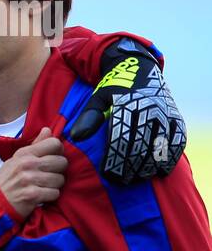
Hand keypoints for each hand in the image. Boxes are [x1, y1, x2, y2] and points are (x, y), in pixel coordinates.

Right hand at [0, 127, 67, 218]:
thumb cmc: (9, 179)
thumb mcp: (18, 159)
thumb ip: (35, 145)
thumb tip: (48, 130)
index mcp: (25, 153)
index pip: (54, 143)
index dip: (58, 151)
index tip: (52, 158)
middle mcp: (27, 164)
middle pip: (62, 162)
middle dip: (58, 170)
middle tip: (48, 175)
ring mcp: (29, 180)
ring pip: (60, 179)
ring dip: (54, 185)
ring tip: (44, 186)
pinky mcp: (33, 195)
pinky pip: (55, 193)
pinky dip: (50, 196)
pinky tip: (41, 195)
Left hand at [67, 38, 186, 183]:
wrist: (139, 69)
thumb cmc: (114, 88)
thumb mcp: (98, 98)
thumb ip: (89, 117)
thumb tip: (75, 136)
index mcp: (128, 107)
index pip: (121, 140)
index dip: (115, 159)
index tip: (108, 174)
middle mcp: (149, 111)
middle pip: (140, 147)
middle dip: (130, 167)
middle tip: (121, 181)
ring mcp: (165, 115)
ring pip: (159, 147)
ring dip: (148, 166)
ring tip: (136, 178)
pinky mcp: (176, 118)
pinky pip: (175, 142)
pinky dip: (168, 157)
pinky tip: (159, 170)